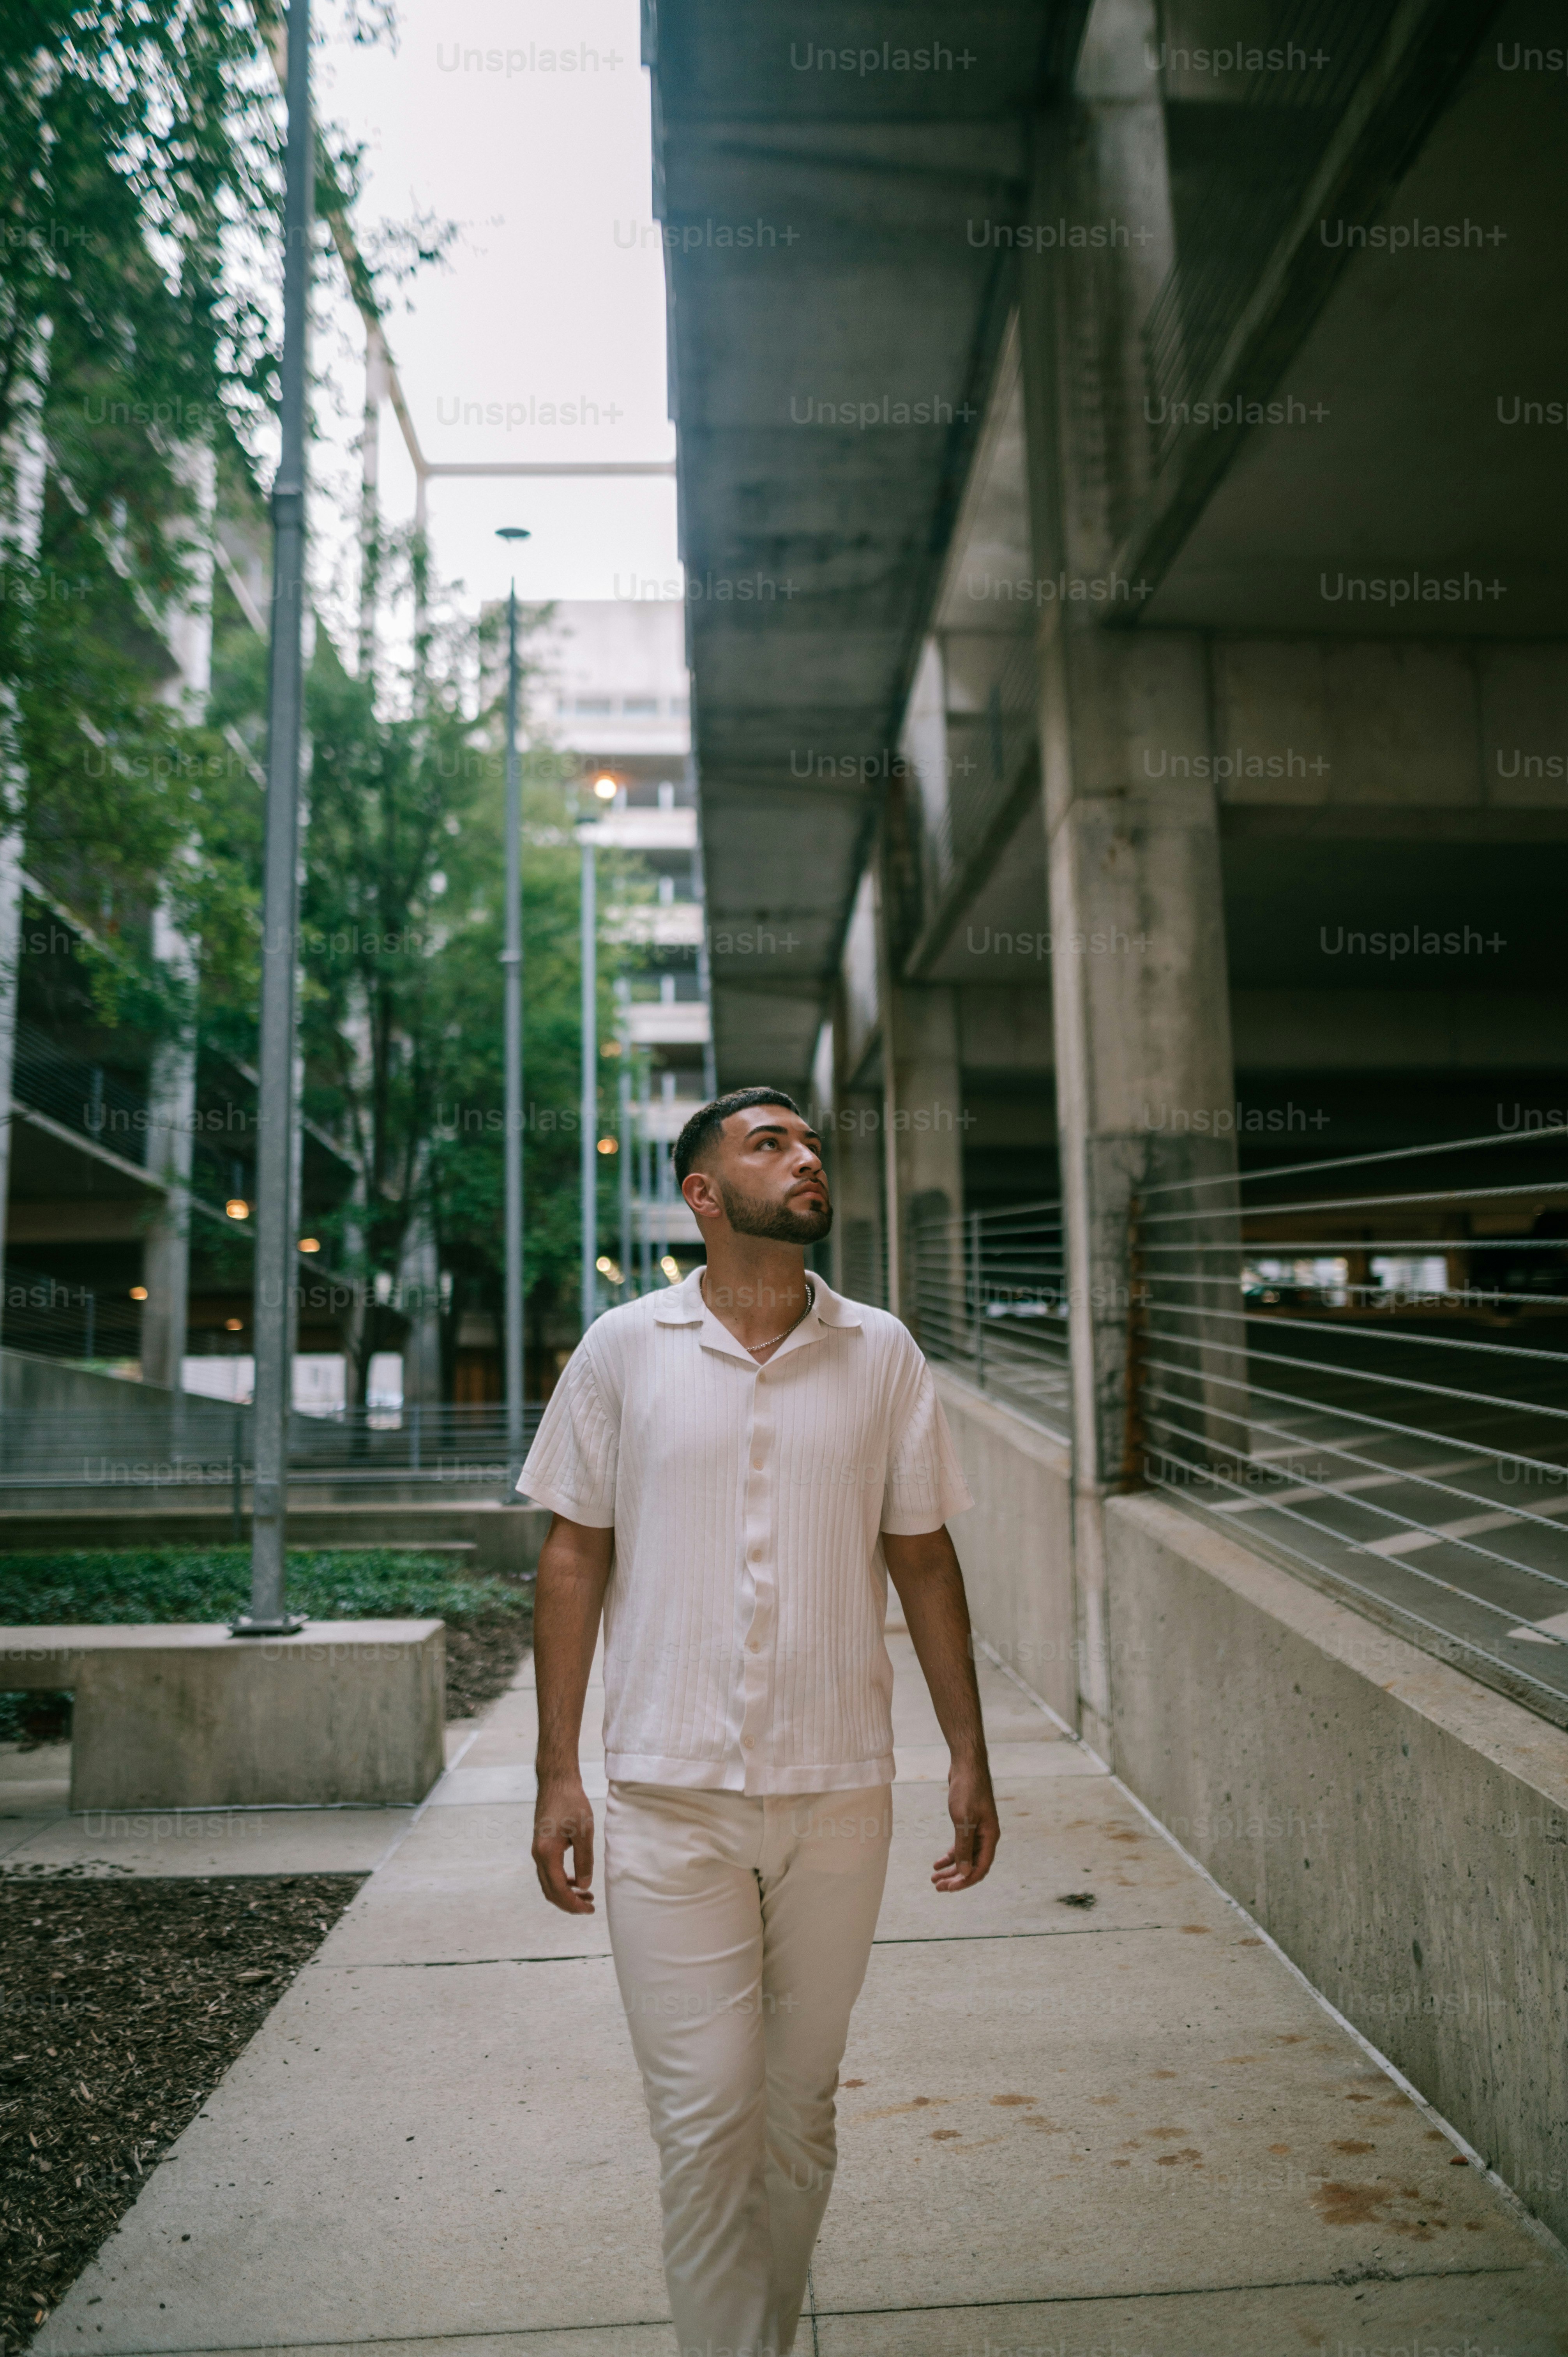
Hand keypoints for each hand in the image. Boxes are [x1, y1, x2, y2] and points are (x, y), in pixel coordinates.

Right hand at [533, 1774, 595, 1912]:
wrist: (557, 1781)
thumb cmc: (571, 1802)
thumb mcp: (584, 1831)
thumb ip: (584, 1860)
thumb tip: (584, 1886)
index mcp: (547, 1853)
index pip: (559, 1890)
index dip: (573, 1904)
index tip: (590, 1909)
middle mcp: (538, 1855)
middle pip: (550, 1891)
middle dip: (569, 1903)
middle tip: (589, 1907)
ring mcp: (538, 1850)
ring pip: (548, 1882)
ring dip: (565, 1893)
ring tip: (586, 1896)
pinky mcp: (541, 1844)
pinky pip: (549, 1871)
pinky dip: (562, 1881)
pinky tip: (576, 1880)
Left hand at [933, 1760, 999, 1891]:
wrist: (966, 1765)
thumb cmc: (968, 1790)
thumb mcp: (963, 1820)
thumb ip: (964, 1847)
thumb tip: (965, 1873)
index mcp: (990, 1837)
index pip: (980, 1868)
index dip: (965, 1881)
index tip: (948, 1889)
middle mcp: (986, 1836)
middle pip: (972, 1865)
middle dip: (956, 1878)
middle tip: (937, 1887)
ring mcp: (978, 1830)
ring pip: (965, 1857)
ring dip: (951, 1869)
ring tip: (934, 1878)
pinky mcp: (968, 1823)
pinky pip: (960, 1846)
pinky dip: (950, 1855)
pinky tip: (937, 1863)